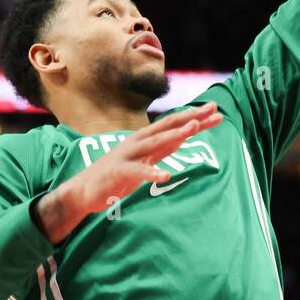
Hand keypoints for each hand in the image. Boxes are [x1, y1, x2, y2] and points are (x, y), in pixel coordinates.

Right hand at [34, 102, 223, 243]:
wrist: (83, 190)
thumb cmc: (116, 175)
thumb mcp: (144, 159)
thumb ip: (162, 148)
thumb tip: (184, 136)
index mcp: (144, 139)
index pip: (174, 125)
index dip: (195, 118)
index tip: (216, 111)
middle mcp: (137, 142)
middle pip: (168, 126)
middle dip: (191, 118)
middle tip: (213, 109)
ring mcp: (127, 155)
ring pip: (154, 142)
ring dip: (174, 136)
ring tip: (193, 130)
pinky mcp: (118, 172)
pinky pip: (137, 172)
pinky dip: (151, 173)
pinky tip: (165, 176)